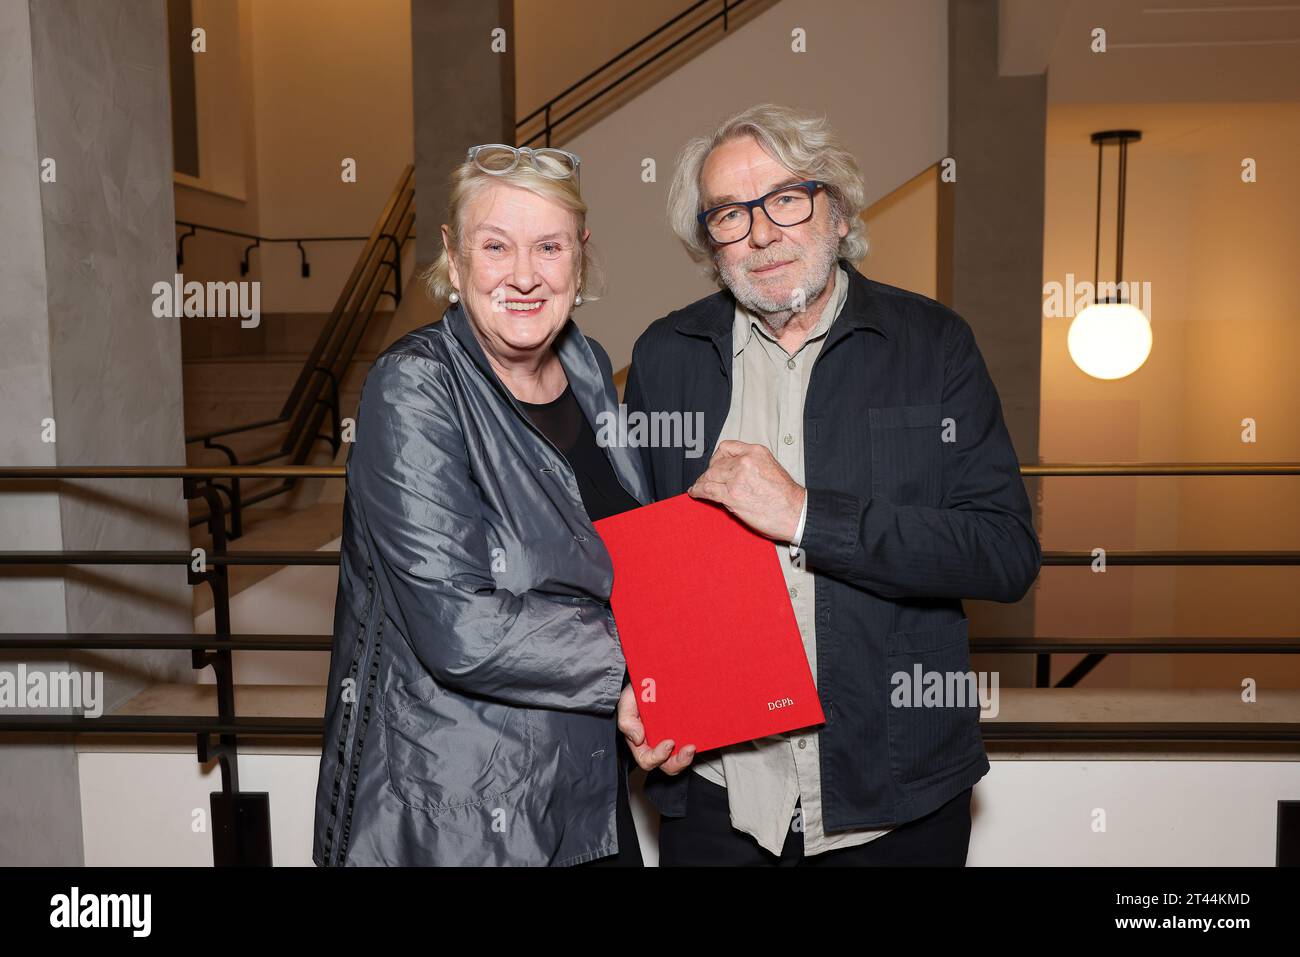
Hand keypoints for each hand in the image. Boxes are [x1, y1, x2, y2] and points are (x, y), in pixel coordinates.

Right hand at [617, 684, 695, 773]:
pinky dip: (694, 748)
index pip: (647, 760)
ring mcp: (671, 740)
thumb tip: (638, 739)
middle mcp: (655, 744)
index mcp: (640, 742)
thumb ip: (627, 720)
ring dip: (686, 759)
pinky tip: (698, 738)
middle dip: (678, 762)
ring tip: (693, 747)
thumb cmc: (637, 691)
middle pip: (666, 766)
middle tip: (688, 748)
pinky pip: (688, 749)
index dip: (658, 757)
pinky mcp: (683, 734)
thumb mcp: (627, 701)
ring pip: (678, 762)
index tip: (669, 742)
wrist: (653, 677)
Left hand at [688, 440, 805, 541]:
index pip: (727, 448)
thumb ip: (751, 465)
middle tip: (707, 480)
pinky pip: (707, 490)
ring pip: (709, 476)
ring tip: (699, 487)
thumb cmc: (787, 496)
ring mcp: (737, 478)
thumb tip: (732, 472)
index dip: (717, 458)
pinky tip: (696, 493)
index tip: (715, 465)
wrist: (795, 512)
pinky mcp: (731, 495)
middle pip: (716, 464)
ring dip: (702, 483)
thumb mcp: (771, 467)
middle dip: (710, 473)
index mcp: (756, 452)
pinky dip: (698, 491)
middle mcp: (745, 462)